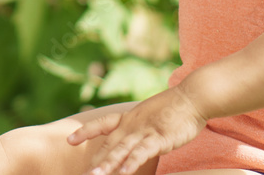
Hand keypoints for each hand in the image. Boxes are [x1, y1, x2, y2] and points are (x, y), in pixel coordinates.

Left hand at [67, 87, 207, 174]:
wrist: (192, 96)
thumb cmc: (174, 108)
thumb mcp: (150, 115)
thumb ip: (139, 126)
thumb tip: (132, 136)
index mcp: (129, 118)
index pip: (102, 123)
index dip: (85, 131)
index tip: (70, 140)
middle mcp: (132, 124)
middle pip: (109, 144)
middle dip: (96, 160)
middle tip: (83, 174)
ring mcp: (145, 131)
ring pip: (121, 149)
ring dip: (108, 163)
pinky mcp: (159, 138)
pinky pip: (143, 152)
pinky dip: (132, 162)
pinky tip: (124, 172)